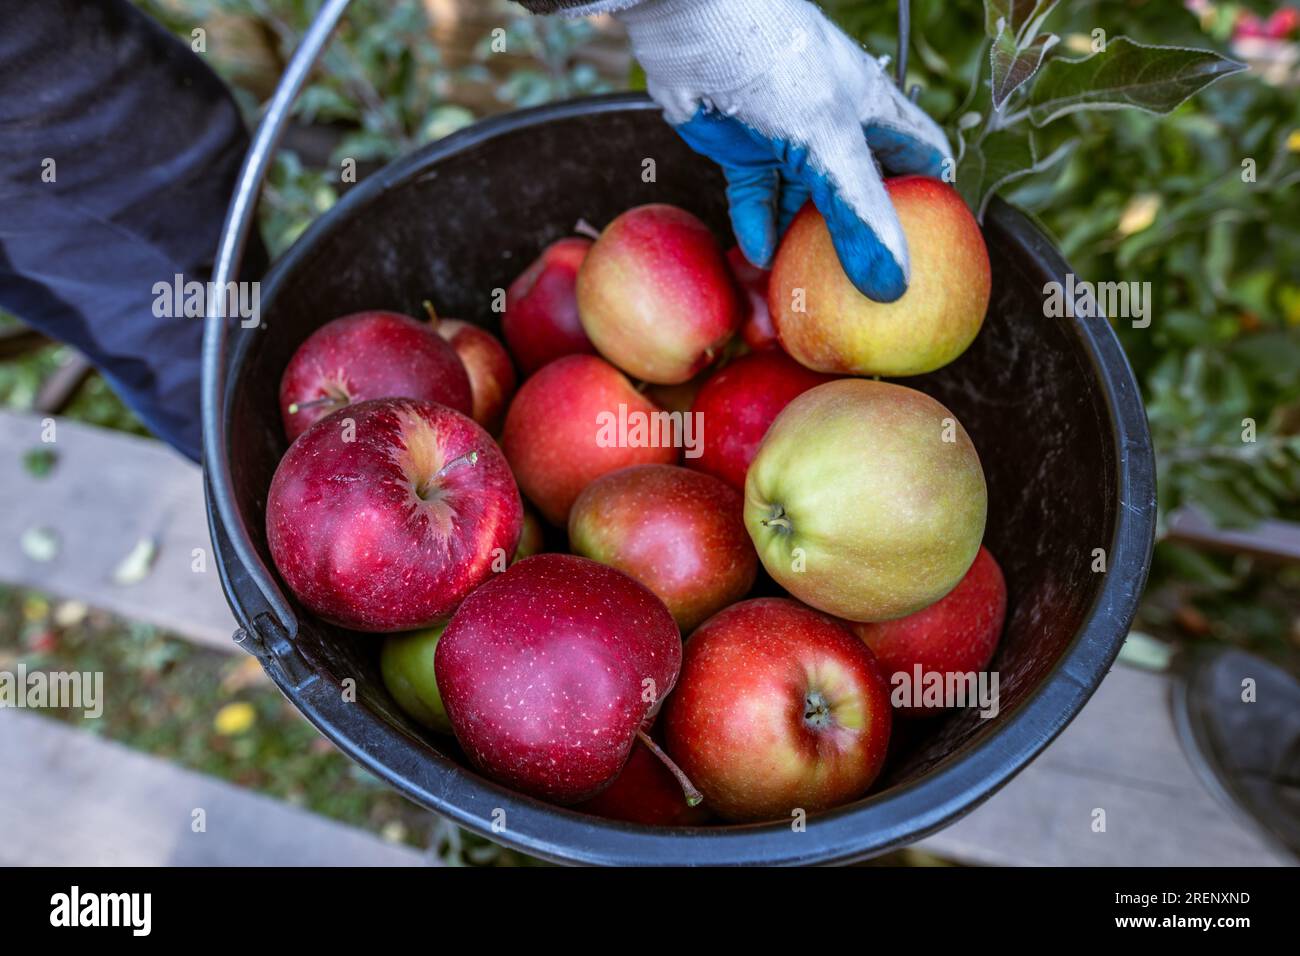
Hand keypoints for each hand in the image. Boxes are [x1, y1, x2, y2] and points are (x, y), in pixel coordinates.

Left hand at [616, 0, 951, 301]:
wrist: (689, 21)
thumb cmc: (770, 59)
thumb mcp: (825, 141)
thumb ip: (856, 213)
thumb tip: (891, 281)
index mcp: (872, 110)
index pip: (921, 158)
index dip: (931, 201)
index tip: (932, 249)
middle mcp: (834, 122)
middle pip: (861, 187)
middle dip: (862, 233)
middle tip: (865, 283)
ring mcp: (785, 133)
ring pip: (805, 197)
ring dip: (804, 238)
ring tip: (810, 281)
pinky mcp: (741, 143)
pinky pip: (756, 195)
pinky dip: (759, 225)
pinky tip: (761, 255)